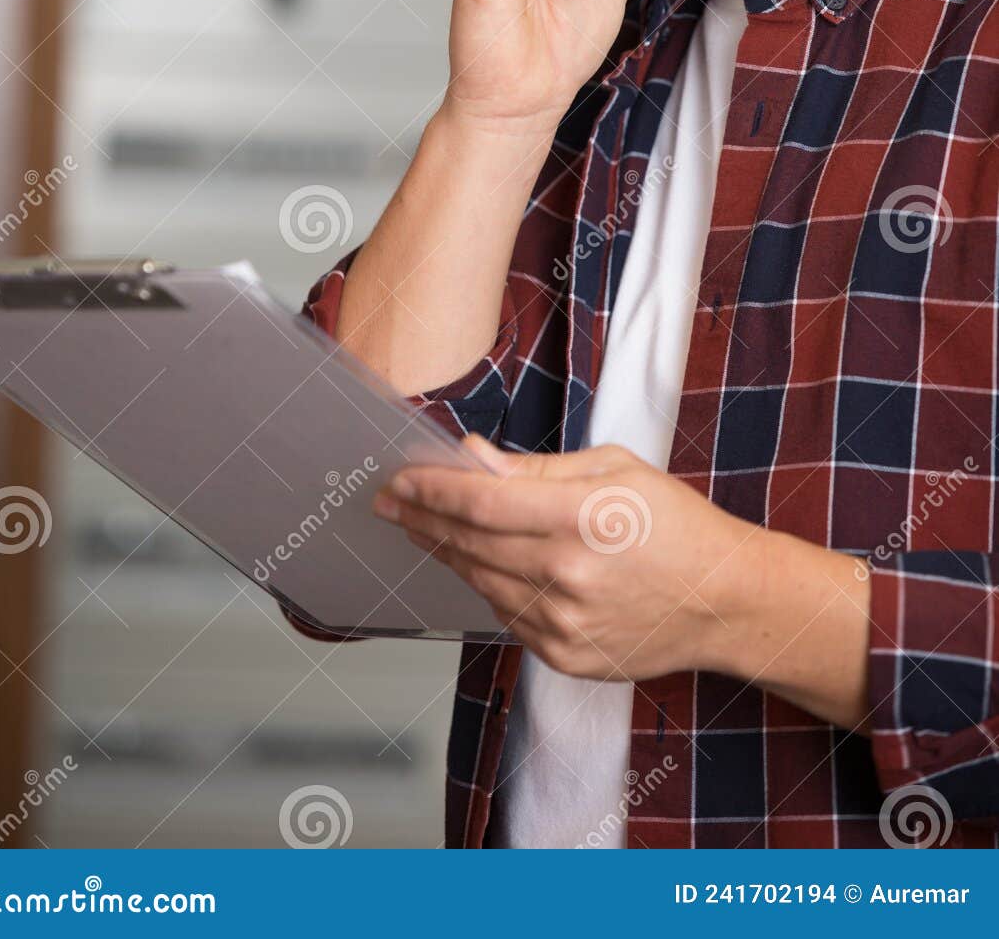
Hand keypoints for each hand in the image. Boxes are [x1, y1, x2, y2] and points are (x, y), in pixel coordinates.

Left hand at [373, 437, 745, 680]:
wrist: (723, 601)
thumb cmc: (675, 525)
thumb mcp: (614, 469)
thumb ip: (537, 469)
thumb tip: (475, 457)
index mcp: (582, 516)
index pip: (481, 501)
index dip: (432, 488)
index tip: (401, 478)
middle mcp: (568, 573)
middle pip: (470, 542)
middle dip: (422, 518)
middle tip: (391, 501)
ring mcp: (565, 623)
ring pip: (481, 581)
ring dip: (447, 552)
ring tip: (425, 527)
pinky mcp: (565, 656)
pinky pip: (506, 615)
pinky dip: (488, 585)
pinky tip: (480, 563)